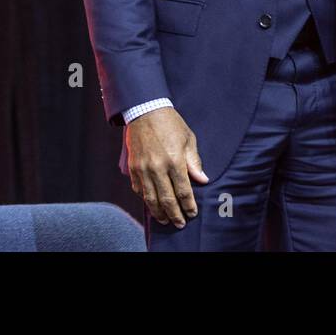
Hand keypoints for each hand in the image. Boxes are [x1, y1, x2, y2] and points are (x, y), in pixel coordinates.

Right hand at [125, 107, 208, 227]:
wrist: (145, 111)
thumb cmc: (170, 124)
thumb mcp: (188, 139)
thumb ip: (194, 162)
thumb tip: (203, 180)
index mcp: (174, 160)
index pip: (183, 190)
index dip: (188, 204)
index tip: (192, 212)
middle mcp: (157, 167)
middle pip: (167, 199)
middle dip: (175, 214)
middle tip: (180, 223)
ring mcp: (143, 169)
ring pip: (150, 198)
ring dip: (159, 212)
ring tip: (165, 220)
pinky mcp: (133, 168)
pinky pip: (139, 189)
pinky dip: (145, 199)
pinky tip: (152, 204)